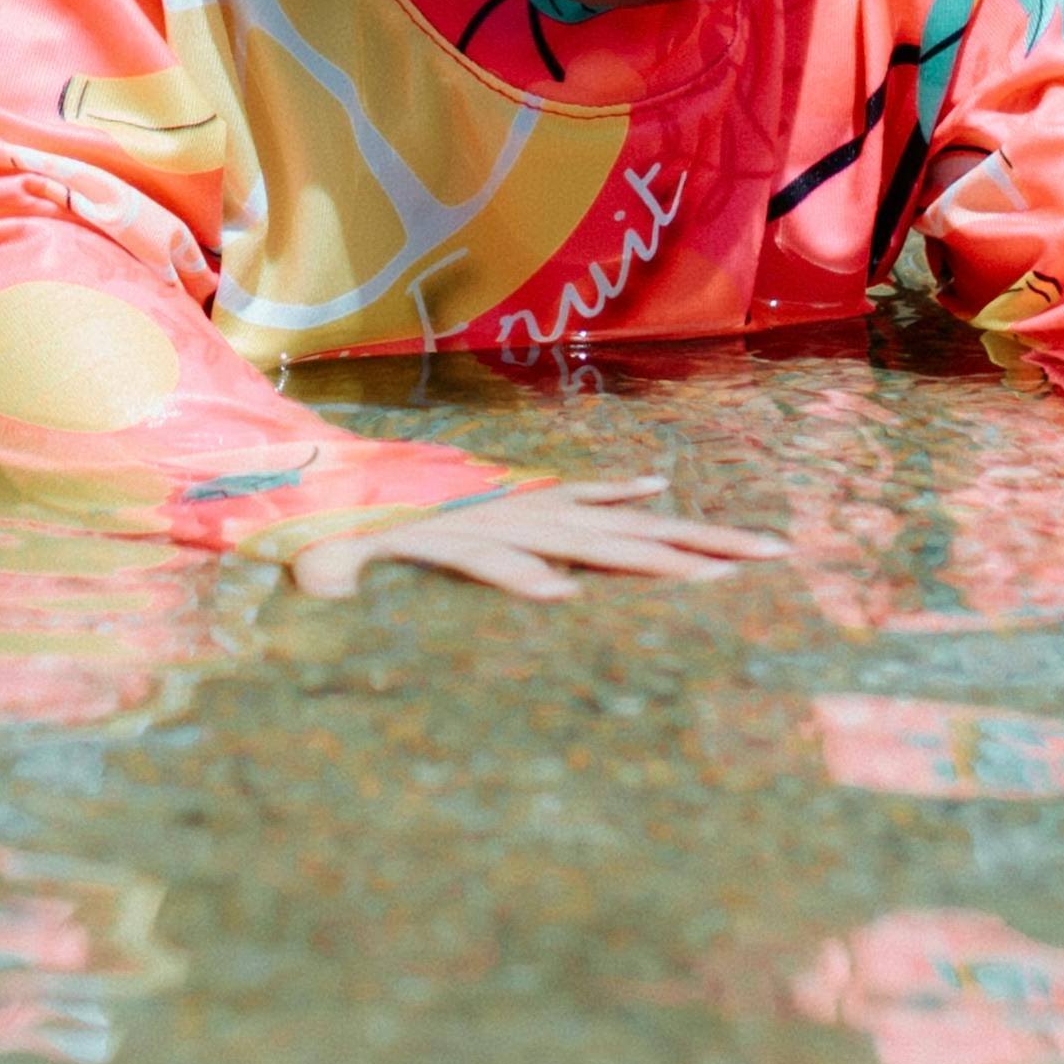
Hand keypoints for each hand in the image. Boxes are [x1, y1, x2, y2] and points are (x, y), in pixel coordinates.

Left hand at [289, 471, 787, 605]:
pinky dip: (621, 486)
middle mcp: (511, 517)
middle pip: (606, 538)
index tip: (596, 594)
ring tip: (744, 544)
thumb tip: (325, 590)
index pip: (515, 562)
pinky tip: (662, 483)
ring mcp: (523, 501)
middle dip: (677, 555)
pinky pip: (582, 490)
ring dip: (682, 531)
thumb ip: (323, 572)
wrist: (332, 468)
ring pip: (619, 519)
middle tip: (745, 567)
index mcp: (466, 539)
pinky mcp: (519, 492)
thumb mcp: (319, 554)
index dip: (545, 579)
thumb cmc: (330, 527)